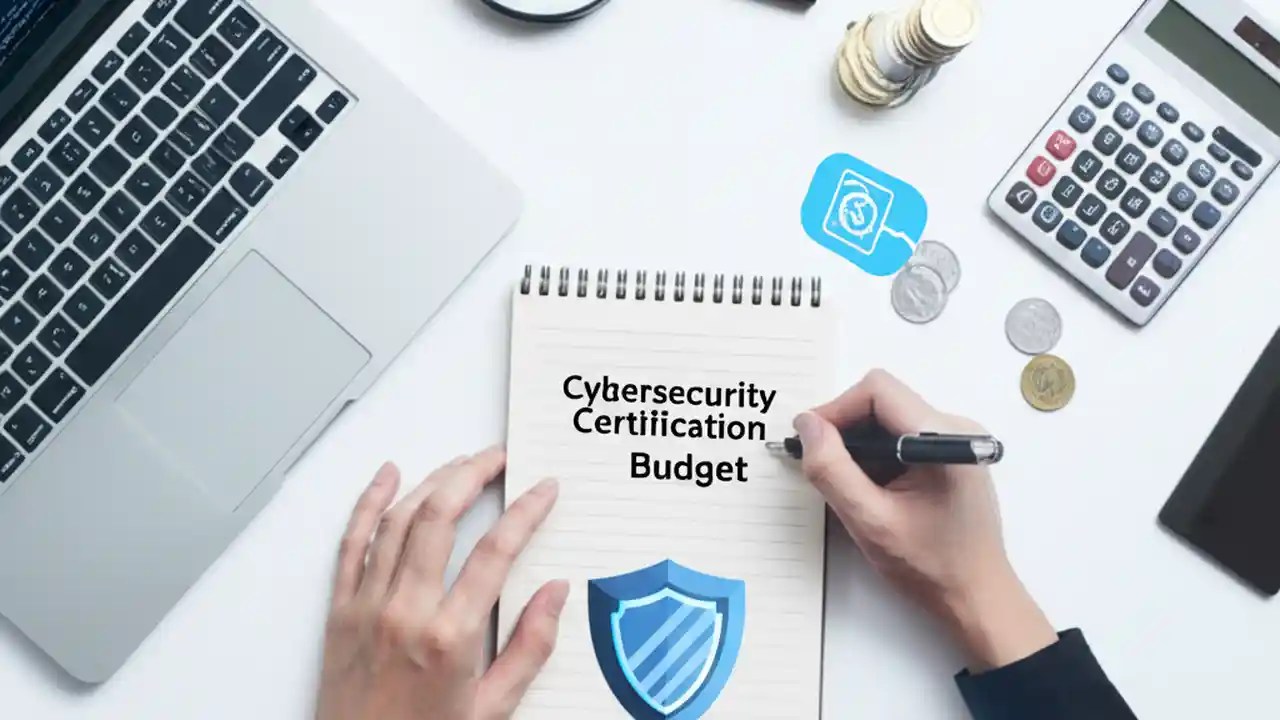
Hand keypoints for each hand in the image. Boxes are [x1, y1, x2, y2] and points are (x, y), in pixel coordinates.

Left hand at [316, 448, 567, 719]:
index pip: (497, 551)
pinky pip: (351, 542)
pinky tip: (387, 478)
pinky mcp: (340, 610)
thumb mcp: (493, 709)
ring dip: (432, 481)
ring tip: (460, 464)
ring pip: (399, 520)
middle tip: (498, 459)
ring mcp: (367, 605)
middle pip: (441, 516)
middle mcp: (405, 611)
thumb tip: (555, 594)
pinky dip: (368, 503)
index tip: (542, 491)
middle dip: (474, 475)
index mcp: (450, 637)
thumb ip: (530, 648)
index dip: (526, 512)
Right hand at [796, 370, 1056, 671]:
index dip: (836, 411)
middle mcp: (954, 427)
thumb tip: (806, 424)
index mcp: (943, 438)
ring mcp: (955, 440)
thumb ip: (832, 469)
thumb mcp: (870, 521)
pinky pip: (901, 437)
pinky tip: (873, 493)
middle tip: (824, 471)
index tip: (811, 445)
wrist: (977, 598)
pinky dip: (877, 457)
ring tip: (851, 490)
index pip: (877, 391)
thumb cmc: (930, 566)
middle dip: (845, 431)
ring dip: (860, 447)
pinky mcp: (950, 455)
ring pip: (888, 420)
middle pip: (882, 402)